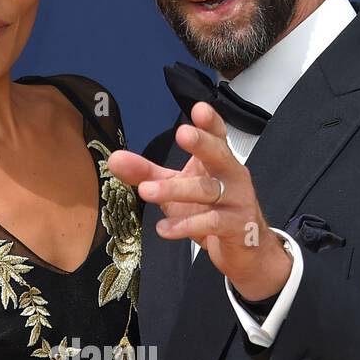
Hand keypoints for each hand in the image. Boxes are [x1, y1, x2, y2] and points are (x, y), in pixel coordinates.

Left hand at [107, 100, 291, 301]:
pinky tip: (164, 228)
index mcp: (219, 161)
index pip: (217, 135)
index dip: (210, 122)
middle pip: (218, 154)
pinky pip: (210, 223)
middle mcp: (232, 175)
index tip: (198, 108)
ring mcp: (237, 201)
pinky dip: (185, 225)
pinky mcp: (237, 226)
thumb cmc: (211, 212)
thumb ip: (147, 174)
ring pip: (207, 190)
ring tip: (146, 192)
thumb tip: (114, 159)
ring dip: (175, 190)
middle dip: (202, 143)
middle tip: (182, 133)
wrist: (246, 251)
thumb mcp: (176, 190)